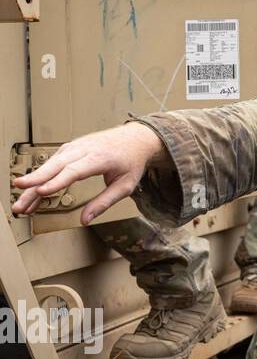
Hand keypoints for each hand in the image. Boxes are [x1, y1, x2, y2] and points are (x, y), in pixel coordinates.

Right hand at [10, 123, 164, 223]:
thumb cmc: (131, 162)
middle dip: (35, 179)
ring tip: (21, 203)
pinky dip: (40, 176)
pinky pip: (52, 162)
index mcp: (100, 158)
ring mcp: (75, 146)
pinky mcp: (69, 148)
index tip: (41, 191)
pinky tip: (32, 193)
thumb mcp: (125, 185)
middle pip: (56, 165)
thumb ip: (105, 202)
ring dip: (34, 182)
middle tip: (19, 192)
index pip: (75, 169)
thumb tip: (86, 220)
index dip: (57, 181)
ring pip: (50, 164)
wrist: (135, 138)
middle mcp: (85, 149)